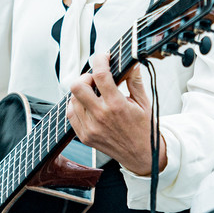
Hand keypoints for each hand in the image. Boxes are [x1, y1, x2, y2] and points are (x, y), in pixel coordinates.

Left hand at [66, 51, 166, 174]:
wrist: (141, 156)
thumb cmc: (144, 129)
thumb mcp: (144, 103)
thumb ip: (135, 82)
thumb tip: (132, 64)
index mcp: (117, 105)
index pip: (101, 75)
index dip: (100, 60)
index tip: (104, 57)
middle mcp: (101, 116)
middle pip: (77, 86)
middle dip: (85, 77)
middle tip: (95, 79)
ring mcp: (90, 128)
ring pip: (72, 100)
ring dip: (81, 92)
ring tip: (94, 93)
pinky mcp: (85, 136)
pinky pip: (70, 115)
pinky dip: (75, 106)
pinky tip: (87, 105)